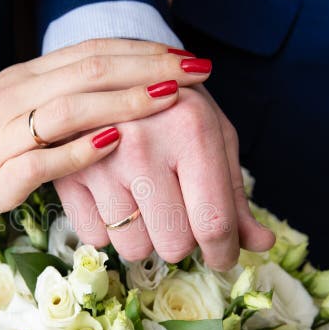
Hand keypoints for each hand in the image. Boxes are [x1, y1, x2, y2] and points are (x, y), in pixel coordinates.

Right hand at [0, 39, 213, 219]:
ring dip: (125, 99)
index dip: (143, 51)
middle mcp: (20, 97)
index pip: (93, 52)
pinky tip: (116, 142)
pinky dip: (82, 149)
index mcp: (25, 80)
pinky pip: (45, 159)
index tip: (185, 55)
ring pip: (73, 106)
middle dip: (152, 67)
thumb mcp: (5, 109)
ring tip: (172, 98)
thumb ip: (51, 103)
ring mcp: (9, 135)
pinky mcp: (0, 175)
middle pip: (92, 69)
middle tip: (200, 69)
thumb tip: (100, 103)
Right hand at [54, 84, 274, 270]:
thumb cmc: (174, 107)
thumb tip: (261, 244)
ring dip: (144, 236)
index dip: (224, 253)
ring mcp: (98, 160)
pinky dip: (108, 228)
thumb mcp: (214, 137)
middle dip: (183, 241)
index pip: (214, 222)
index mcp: (191, 129)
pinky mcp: (67, 172)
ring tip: (144, 201)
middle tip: (179, 214)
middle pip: (173, 243)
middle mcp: (142, 145)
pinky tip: (114, 197)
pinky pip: (94, 236)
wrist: (113, 73)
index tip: (222, 256)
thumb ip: (234, 194)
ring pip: (132, 246)